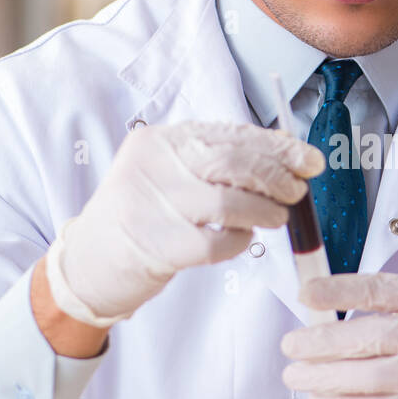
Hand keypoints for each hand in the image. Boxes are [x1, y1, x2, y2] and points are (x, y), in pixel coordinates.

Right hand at [46, 121, 323, 325]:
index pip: (231, 135)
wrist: (88, 264)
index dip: (278, 147)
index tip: (309, 160)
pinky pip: (217, 242)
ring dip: (265, 210)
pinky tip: (241, 239)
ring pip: (229, 201)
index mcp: (161, 140)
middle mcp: (153, 164)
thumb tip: (286, 159)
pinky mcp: (156, 245)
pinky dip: (239, 241)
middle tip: (297, 191)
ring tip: (277, 218)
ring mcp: (152, 204)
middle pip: (234, 163)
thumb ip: (218, 163)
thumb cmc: (143, 217)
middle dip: (277, 176)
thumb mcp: (171, 175)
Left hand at [280, 272, 397, 398]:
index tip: (306, 295)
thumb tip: (325, 314)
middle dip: (323, 342)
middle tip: (290, 345)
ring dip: (325, 377)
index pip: (384, 289)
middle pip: (373, 336)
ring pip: (371, 377)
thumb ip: (393, 310)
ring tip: (296, 375)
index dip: (340, 291)